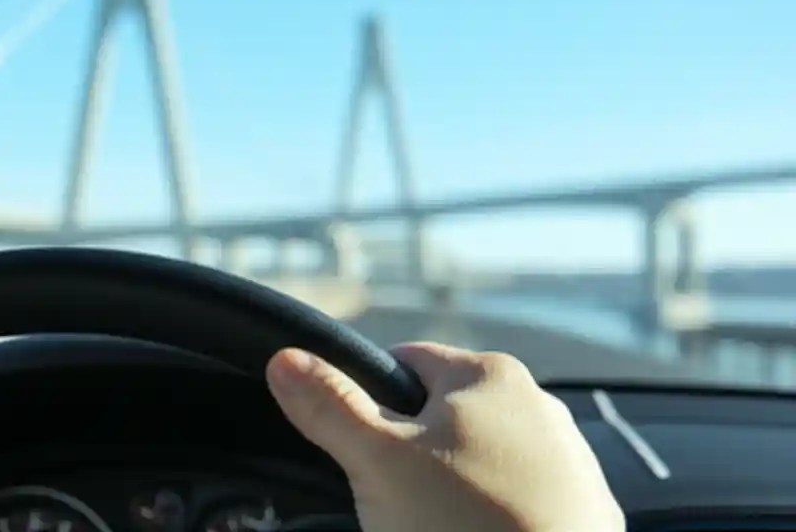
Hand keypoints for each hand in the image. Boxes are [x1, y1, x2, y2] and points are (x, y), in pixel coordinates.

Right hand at [267, 343, 622, 531]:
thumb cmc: (463, 524)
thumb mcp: (377, 462)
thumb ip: (329, 405)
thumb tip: (284, 357)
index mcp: (489, 373)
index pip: (405, 362)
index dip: (370, 401)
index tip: (362, 450)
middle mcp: (541, 404)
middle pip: (447, 415)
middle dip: (417, 451)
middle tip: (396, 500)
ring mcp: (573, 461)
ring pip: (487, 461)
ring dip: (459, 486)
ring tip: (437, 527)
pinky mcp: (587, 513)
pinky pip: (525, 502)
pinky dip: (498, 517)